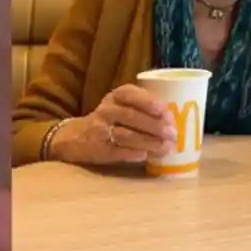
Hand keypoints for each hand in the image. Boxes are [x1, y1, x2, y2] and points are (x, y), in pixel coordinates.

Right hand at [49, 84, 176, 165]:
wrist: (76, 137)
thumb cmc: (109, 120)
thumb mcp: (120, 106)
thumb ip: (142, 108)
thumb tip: (174, 120)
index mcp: (115, 97)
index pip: (129, 94)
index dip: (147, 101)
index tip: (165, 110)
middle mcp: (106, 111)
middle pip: (131, 116)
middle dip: (154, 125)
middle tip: (173, 133)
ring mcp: (100, 130)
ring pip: (126, 135)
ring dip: (149, 142)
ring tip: (166, 147)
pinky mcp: (98, 149)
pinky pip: (117, 151)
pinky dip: (133, 153)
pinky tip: (146, 156)